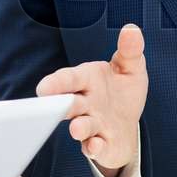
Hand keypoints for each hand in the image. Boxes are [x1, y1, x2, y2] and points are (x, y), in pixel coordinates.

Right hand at [35, 23, 146, 176]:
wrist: (127, 126)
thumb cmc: (121, 92)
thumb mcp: (131, 68)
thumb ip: (130, 50)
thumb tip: (131, 29)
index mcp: (87, 80)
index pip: (69, 79)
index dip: (56, 83)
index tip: (44, 88)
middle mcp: (85, 103)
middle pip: (69, 103)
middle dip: (60, 104)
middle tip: (50, 104)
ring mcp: (92, 125)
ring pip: (81, 126)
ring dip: (78, 127)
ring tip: (76, 128)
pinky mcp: (101, 144)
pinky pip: (95, 147)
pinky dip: (93, 147)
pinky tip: (94, 145)